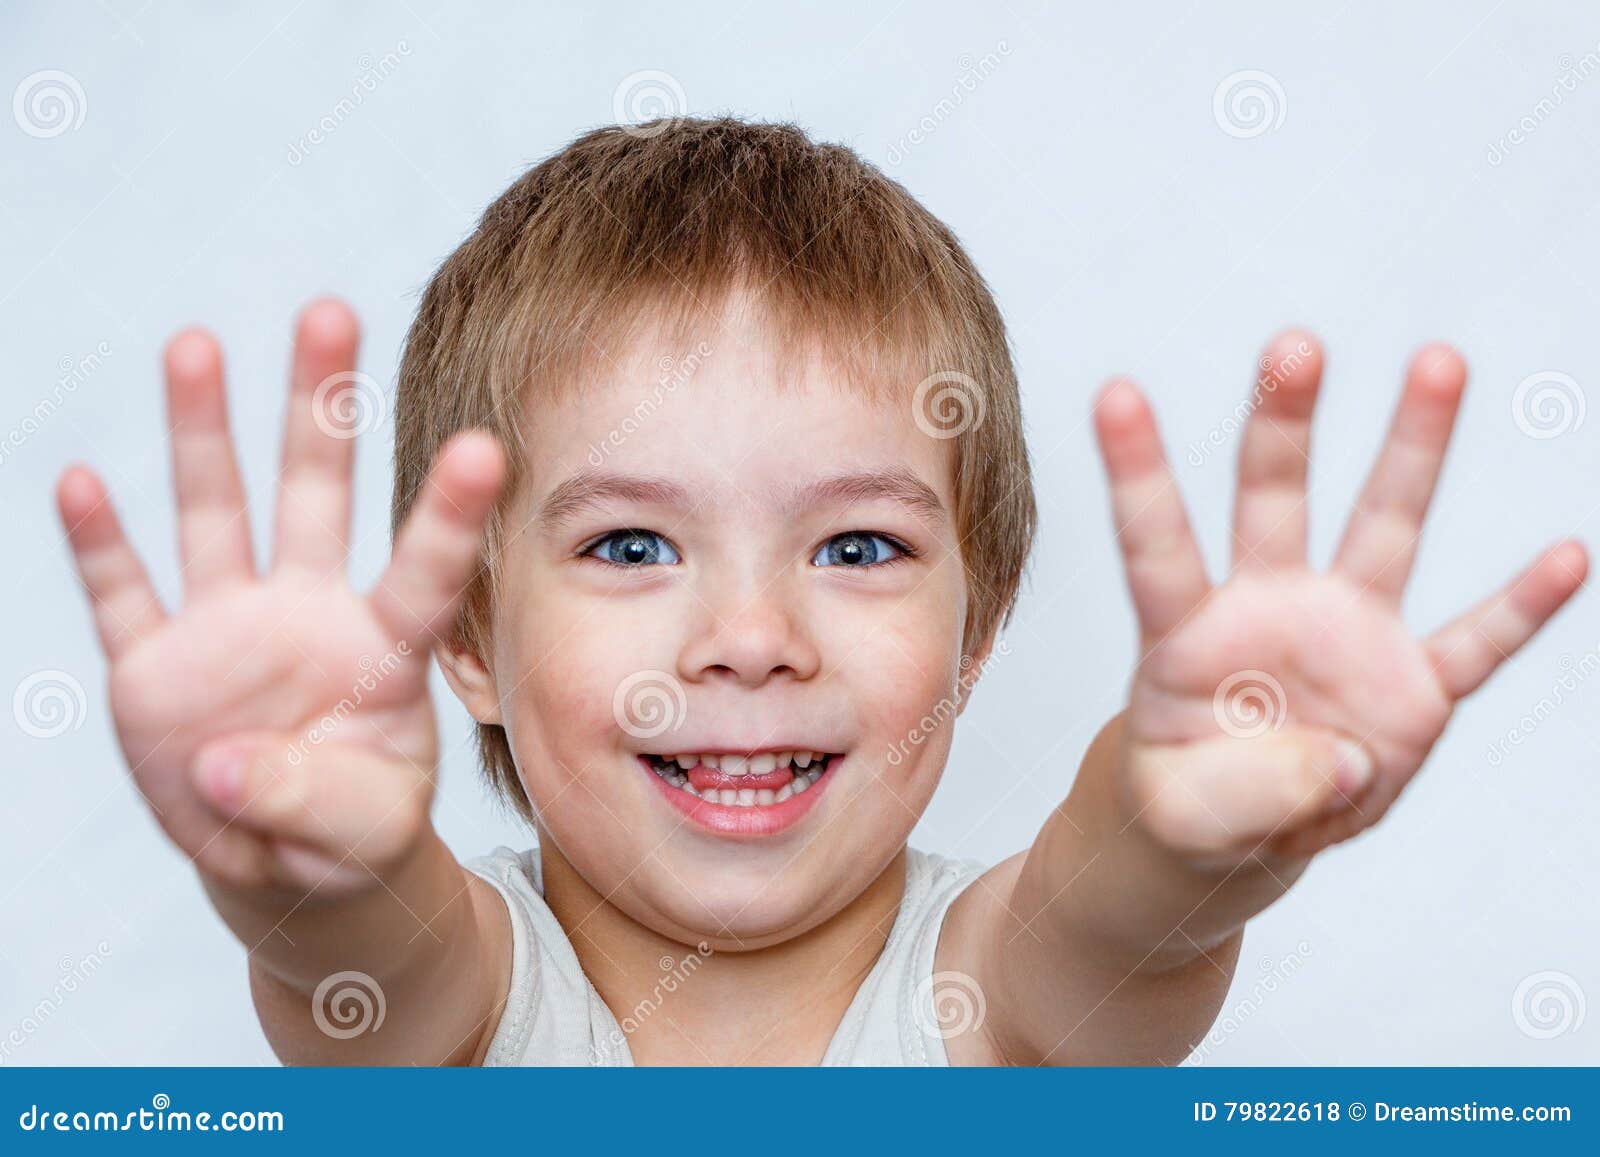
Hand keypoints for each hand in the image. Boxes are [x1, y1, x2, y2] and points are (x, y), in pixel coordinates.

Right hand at [56, 300, 503, 892]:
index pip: (422, 571)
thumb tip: (224, 767)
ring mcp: (227, 630)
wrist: (286, 856)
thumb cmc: (353, 827)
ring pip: (215, 514)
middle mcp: (307, 614)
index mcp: (383, 649)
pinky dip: (100, 544)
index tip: (485, 448)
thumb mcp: (364, 835)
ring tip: (196, 344)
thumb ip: (317, 802)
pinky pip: (124, 595)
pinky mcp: (155, 666)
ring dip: (202, 433)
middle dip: (318, 406)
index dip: (448, 515)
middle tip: (331, 308)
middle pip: (315, 494)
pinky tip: (80, 480)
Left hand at [1094, 332, 1586, 863]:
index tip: (1115, 392)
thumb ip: (1242, 792)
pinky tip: (1566, 557)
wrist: (1237, 832)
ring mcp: (1346, 638)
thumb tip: (1339, 761)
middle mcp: (1267, 609)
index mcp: (1184, 632)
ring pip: (1383, 528)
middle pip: (1272, 499)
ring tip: (1437, 360)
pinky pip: (1475, 640)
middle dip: (1282, 422)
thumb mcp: (1183, 815)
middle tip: (1293, 344)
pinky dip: (1521, 606)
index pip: (1157, 542)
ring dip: (1410, 450)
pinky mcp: (1411, 687)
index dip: (1138, 472)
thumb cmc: (1188, 798)